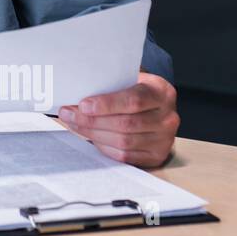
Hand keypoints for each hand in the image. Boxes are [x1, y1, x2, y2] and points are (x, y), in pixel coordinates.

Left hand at [57, 72, 178, 167]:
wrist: (156, 108)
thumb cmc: (135, 90)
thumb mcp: (129, 79)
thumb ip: (110, 82)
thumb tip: (76, 88)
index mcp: (161, 92)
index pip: (134, 100)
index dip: (107, 104)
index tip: (83, 105)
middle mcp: (168, 117)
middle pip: (126, 124)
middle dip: (92, 120)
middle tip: (68, 114)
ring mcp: (164, 140)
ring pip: (123, 141)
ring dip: (93, 134)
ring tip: (74, 124)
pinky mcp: (156, 156)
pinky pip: (125, 155)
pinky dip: (103, 146)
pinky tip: (90, 136)